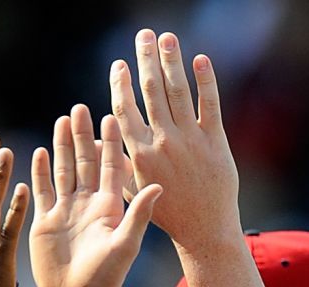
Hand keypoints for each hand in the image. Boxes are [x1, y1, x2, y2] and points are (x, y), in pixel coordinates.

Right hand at [29, 105, 163, 286]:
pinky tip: (38, 151)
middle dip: (83, 135)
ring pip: (64, 170)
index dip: (110, 142)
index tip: (111, 115)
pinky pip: (42, 191)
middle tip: (81, 107)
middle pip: (85, 162)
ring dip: (63, 146)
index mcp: (109, 207)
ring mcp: (66, 211)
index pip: (110, 167)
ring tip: (62, 120)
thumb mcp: (125, 245)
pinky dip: (40, 172)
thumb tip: (159, 186)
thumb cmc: (105, 279)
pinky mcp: (45, 221)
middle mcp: (88, 204)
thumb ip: (138, 214)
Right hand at [108, 29, 237, 248]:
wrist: (204, 229)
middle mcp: (164, 142)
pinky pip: (211, 105)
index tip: (119, 64)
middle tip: (143, 35)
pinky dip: (206, 81)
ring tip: (167, 38)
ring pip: (178, 92)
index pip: (125, 109)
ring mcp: (191, 140)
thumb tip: (93, 142)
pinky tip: (200, 59)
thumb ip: (116, 161)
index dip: (121, 84)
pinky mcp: (215, 141)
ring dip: (171, 61)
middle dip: (146, 59)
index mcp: (140, 153)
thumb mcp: (133, 190)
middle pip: (151, 92)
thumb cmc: (166, 211)